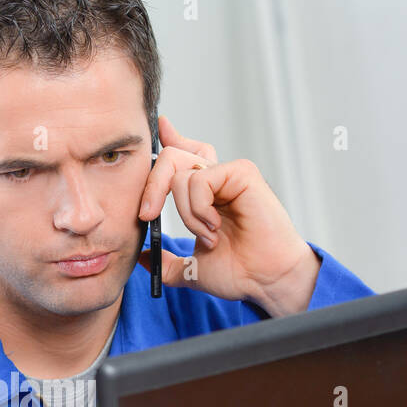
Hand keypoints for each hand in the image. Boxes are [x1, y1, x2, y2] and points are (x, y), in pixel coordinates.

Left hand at [138, 115, 319, 315]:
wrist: (264, 281)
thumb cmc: (239, 273)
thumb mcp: (191, 270)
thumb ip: (165, 263)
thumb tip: (142, 258)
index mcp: (207, 194)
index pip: (185, 157)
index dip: (172, 139)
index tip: (161, 126)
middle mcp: (217, 179)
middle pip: (172, 157)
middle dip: (152, 187)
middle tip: (147, 216)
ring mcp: (229, 174)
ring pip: (181, 175)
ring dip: (187, 214)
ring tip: (209, 235)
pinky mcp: (242, 173)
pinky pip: (199, 180)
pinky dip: (199, 208)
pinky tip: (216, 226)